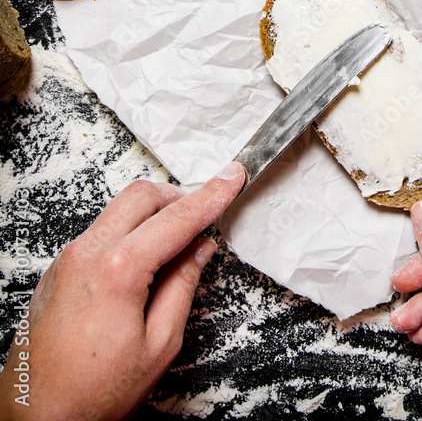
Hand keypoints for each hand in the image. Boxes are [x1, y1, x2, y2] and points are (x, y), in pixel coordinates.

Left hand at [0, 163, 245, 420]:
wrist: (37, 417)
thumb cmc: (93, 393)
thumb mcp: (158, 344)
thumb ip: (183, 286)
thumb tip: (199, 249)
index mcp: (117, 268)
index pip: (176, 218)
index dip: (211, 196)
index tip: (231, 178)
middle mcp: (87, 253)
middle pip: (141, 196)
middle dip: (177, 197)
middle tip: (203, 215)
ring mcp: (67, 259)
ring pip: (117, 211)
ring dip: (150, 217)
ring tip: (173, 249)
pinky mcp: (57, 270)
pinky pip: (99, 234)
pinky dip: (126, 235)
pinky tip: (141, 266)